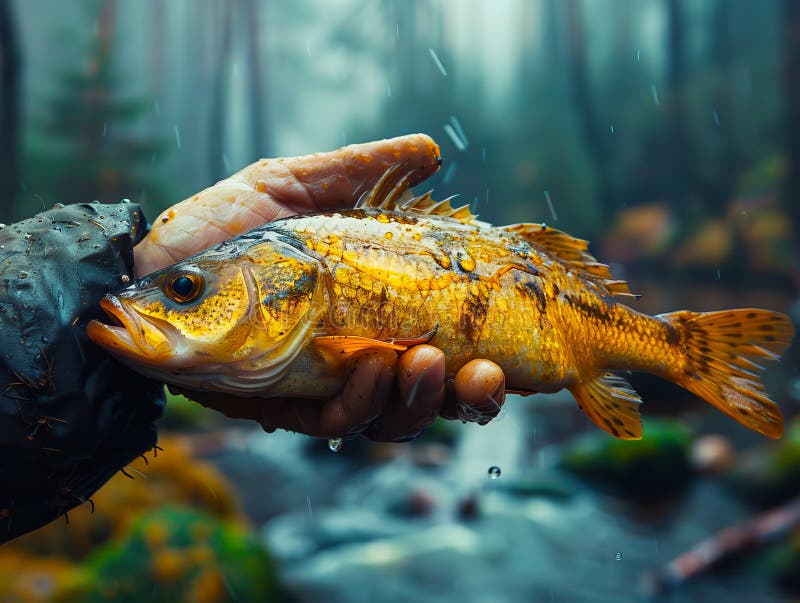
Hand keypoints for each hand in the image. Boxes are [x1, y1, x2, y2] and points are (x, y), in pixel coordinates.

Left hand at [134, 135, 506, 440]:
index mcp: (373, 316)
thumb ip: (363, 171)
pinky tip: (374, 362)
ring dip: (420, 398)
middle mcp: (357, 359)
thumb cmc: (223, 224)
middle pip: (430, 397)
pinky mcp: (278, 405)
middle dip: (468, 395)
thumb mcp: (297, 187)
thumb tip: (432, 150)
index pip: (445, 350)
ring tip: (429, 360)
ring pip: (389, 418)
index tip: (508, 349)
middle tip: (485, 371)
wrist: (147, 260)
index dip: (483, 361)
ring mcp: (320, 386)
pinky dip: (361, 401)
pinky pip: (332, 421)